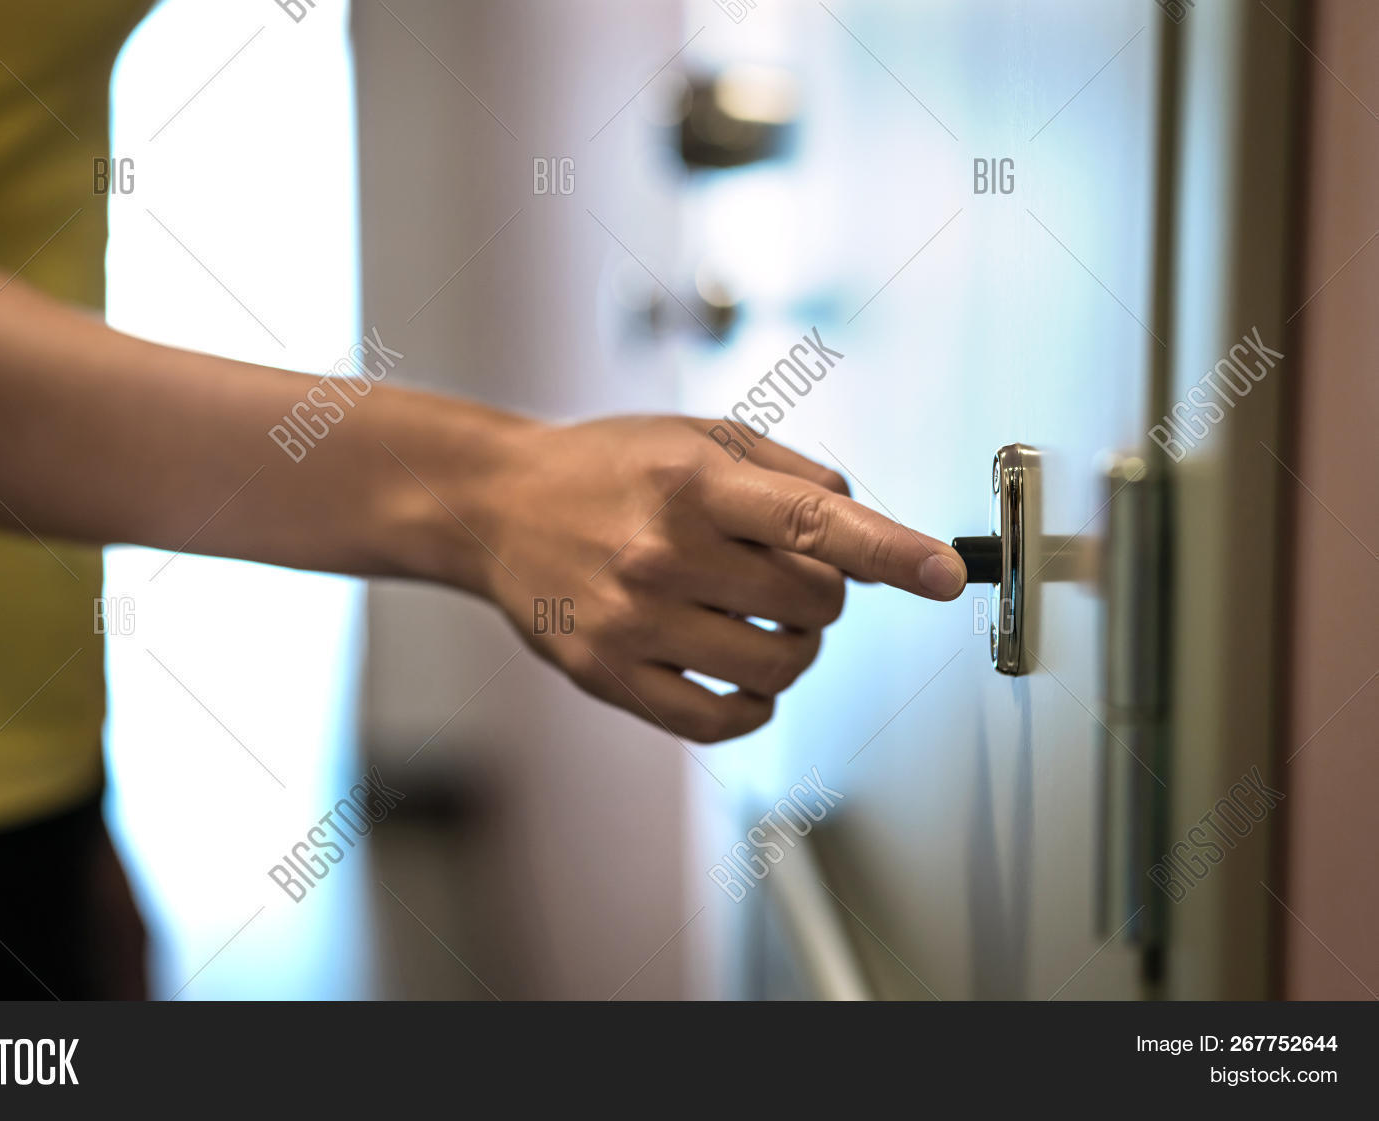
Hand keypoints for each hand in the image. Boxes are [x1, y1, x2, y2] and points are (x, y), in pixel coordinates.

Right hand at [481, 416, 965, 742]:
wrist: (497, 507)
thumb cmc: (609, 467)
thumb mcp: (697, 436)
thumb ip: (790, 474)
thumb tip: (867, 526)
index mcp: (691, 482)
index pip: (811, 521)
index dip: (889, 550)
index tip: (945, 575)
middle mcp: (661, 553)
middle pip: (811, 602)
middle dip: (826, 592)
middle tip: (791, 575)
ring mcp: (633, 622)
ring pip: (778, 666)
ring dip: (798, 648)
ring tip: (766, 620)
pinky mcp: (611, 676)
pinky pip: (721, 720)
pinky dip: (756, 703)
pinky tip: (745, 673)